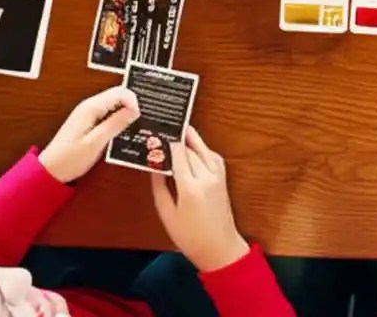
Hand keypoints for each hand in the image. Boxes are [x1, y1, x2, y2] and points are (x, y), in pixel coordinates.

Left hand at [39, 86, 139, 182]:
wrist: (49, 171)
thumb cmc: (69, 159)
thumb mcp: (96, 142)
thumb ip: (115, 124)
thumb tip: (135, 110)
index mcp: (90, 108)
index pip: (120, 92)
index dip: (134, 102)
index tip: (139, 118)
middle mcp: (89, 106)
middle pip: (118, 95)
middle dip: (132, 105)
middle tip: (141, 121)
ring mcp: (88, 113)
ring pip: (115, 104)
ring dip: (126, 111)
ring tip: (135, 125)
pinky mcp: (89, 121)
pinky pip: (109, 112)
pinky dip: (119, 118)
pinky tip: (123, 129)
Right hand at [151, 127, 249, 272]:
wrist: (219, 247)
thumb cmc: (190, 236)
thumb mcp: (167, 213)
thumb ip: (159, 186)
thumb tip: (154, 164)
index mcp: (191, 187)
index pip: (178, 154)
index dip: (166, 142)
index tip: (154, 135)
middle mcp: (207, 177)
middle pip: (191, 148)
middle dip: (176, 138)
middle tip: (161, 131)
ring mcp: (218, 176)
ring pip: (203, 148)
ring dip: (190, 138)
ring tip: (175, 130)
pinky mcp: (223, 178)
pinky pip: (212, 155)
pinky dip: (201, 148)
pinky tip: (192, 147)